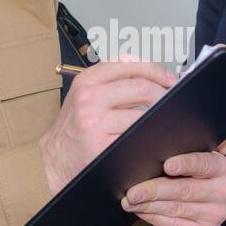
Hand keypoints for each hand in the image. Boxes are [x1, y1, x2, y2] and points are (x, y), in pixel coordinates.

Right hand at [40, 57, 176, 193]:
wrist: (53, 161)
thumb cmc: (73, 129)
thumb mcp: (85, 96)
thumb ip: (112, 82)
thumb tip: (151, 75)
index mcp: (87, 80)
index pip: (129, 64)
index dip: (156, 70)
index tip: (170, 79)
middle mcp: (89, 97)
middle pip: (141, 87)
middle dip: (163, 95)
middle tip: (172, 102)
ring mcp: (94, 121)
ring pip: (142, 114)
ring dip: (159, 118)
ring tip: (164, 120)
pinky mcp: (101, 144)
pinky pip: (136, 136)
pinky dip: (149, 136)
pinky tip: (152, 137)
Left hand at [120, 151, 225, 225]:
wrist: (199, 203)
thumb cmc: (189, 176)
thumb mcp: (188, 160)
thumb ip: (175, 153)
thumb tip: (145, 151)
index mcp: (221, 167)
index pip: (204, 163)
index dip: (185, 164)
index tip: (167, 165)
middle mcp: (223, 191)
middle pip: (185, 190)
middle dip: (154, 190)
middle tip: (133, 192)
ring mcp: (216, 214)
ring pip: (176, 209)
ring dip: (149, 206)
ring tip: (130, 202)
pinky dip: (154, 218)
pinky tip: (142, 212)